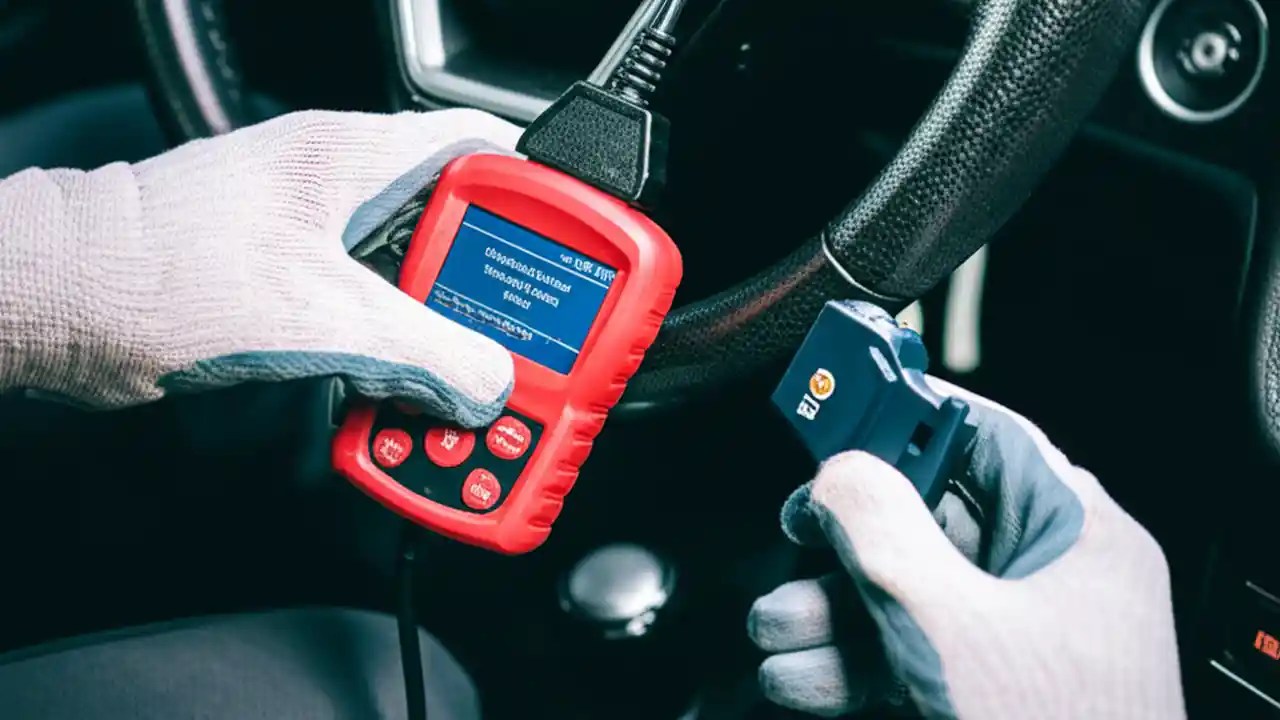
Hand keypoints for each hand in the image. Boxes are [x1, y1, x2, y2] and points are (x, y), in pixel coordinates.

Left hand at [0, 109, 518, 425]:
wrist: (61, 307)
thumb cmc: (155, 274)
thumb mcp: (316, 318)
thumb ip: (421, 350)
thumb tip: (487, 382)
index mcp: (350, 157)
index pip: (478, 145)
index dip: (537, 191)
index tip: (574, 243)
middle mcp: (337, 186)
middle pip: (457, 227)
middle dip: (493, 291)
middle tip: (526, 338)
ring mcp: (312, 233)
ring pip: (414, 278)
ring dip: (440, 334)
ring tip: (467, 380)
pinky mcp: (289, 280)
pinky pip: (370, 313)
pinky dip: (394, 352)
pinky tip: (400, 391)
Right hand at [748, 378, 1185, 718]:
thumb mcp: (951, 623)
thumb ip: (884, 533)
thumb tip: (838, 474)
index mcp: (1073, 532)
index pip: (981, 435)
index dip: (902, 413)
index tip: (835, 404)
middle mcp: (1048, 576)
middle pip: (927, 518)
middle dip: (845, 540)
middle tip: (795, 533)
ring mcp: (1016, 639)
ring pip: (906, 592)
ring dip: (828, 610)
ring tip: (776, 629)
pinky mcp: (986, 689)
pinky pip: (909, 649)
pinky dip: (849, 660)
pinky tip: (797, 676)